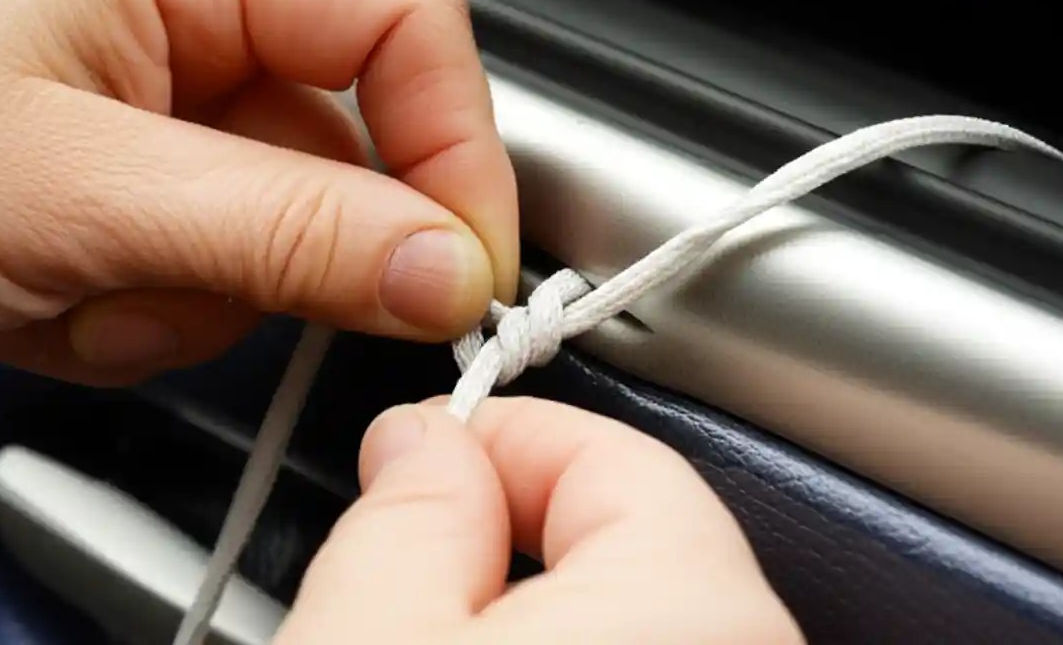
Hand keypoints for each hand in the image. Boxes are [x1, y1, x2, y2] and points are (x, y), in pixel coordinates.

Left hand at [0, 0, 516, 383]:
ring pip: (272, 217)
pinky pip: (204, 247)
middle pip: (343, 140)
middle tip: (176, 287)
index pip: (404, 23)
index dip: (453, 147)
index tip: (456, 269)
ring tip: (61, 282)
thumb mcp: (77, 190)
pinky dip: (138, 297)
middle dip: (268, 251)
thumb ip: (285, 233)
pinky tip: (45, 284)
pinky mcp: (128, 151)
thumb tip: (443, 269)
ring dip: (183, 288)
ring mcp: (156, 84)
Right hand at [275, 397, 804, 643]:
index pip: (608, 447)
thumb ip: (407, 515)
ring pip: (629, 617)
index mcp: (692, 609)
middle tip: (405, 573)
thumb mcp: (369, 644)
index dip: (491, 438)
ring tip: (434, 643)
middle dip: (508, 532)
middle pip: (626, 534)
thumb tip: (425, 443)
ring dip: (532, 611)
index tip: (416, 459)